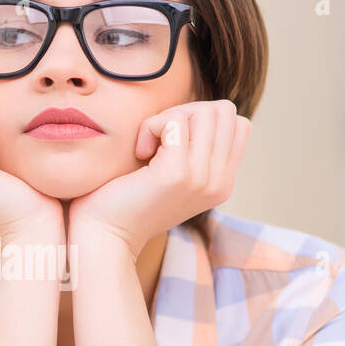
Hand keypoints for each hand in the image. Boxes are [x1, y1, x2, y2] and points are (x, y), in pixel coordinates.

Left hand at [68, 100, 250, 257]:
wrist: (105, 236)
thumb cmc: (128, 200)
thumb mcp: (175, 174)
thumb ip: (196, 150)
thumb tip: (201, 110)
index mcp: (222, 184)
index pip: (238, 124)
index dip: (202, 119)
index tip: (172, 141)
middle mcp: (219, 184)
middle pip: (223, 112)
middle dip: (186, 112)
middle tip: (159, 139)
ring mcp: (202, 179)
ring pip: (203, 112)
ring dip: (168, 118)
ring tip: (148, 147)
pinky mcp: (177, 174)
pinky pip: (174, 121)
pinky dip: (152, 126)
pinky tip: (140, 151)